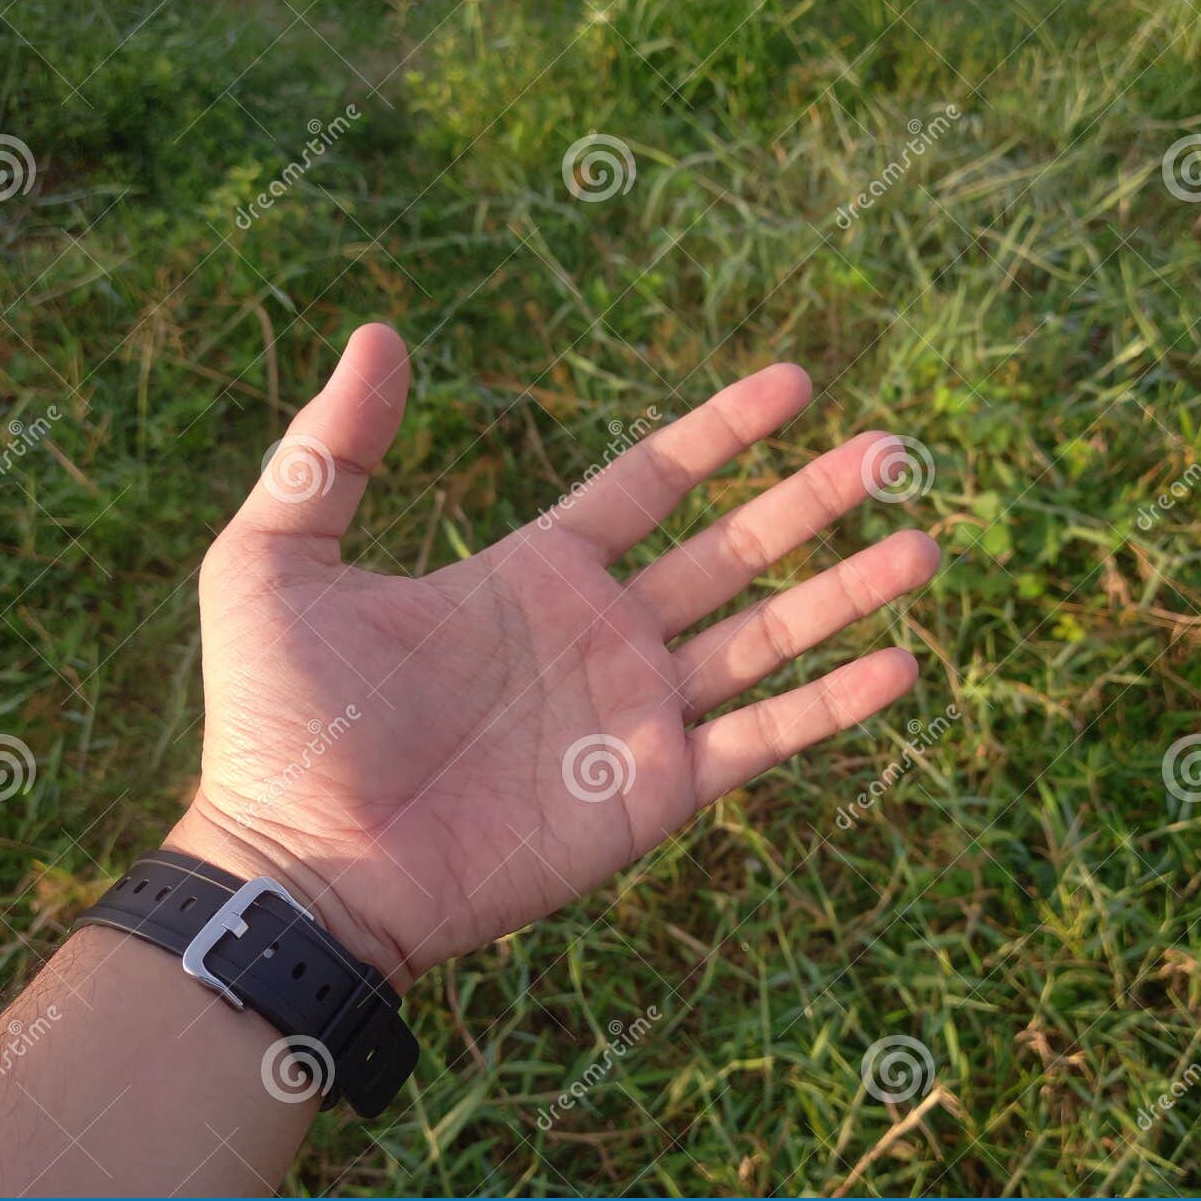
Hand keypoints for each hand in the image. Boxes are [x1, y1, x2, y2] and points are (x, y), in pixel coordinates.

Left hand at [168, 324, 939, 987]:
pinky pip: (761, 740)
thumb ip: (328, 450)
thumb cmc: (280, 724)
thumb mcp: (275, 560)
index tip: (798, 383)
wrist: (306, 868)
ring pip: (767, 638)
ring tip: (925, 547)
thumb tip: (380, 332)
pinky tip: (897, 666)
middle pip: (734, 551)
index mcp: (536, 573)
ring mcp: (636, 715)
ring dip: (846, 595)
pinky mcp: (655, 793)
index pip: (652, 483)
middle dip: (812, 501)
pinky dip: (830, 706)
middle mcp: (603, 635)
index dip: (724, 432)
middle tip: (892, 453)